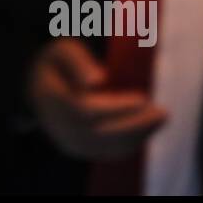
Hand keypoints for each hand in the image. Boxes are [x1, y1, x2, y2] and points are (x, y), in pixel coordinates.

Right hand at [27, 39, 166, 160]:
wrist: (40, 86)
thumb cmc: (58, 63)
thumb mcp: (63, 51)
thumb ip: (78, 62)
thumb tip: (99, 79)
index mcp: (50, 98)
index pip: (85, 110)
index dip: (116, 107)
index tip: (143, 98)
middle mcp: (57, 125)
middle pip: (98, 134)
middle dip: (133, 126)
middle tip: (162, 112)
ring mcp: (67, 140)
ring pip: (105, 147)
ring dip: (136, 136)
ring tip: (159, 119)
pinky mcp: (80, 149)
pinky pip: (106, 151)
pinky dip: (129, 144)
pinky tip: (146, 129)